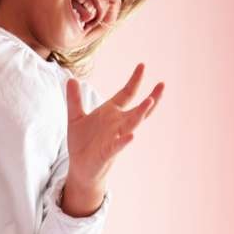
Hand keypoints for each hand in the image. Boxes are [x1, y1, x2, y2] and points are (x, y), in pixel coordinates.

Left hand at [65, 62, 163, 190]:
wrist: (79, 167)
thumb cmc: (81, 143)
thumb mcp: (75, 117)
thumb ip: (74, 99)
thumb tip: (71, 79)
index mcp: (111, 113)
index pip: (127, 93)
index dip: (134, 80)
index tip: (142, 65)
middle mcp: (117, 123)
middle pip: (138, 108)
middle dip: (150, 97)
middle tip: (162, 84)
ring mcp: (115, 137)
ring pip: (132, 124)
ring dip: (141, 113)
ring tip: (149, 102)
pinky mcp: (108, 152)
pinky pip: (118, 146)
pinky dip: (125, 141)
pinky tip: (132, 136)